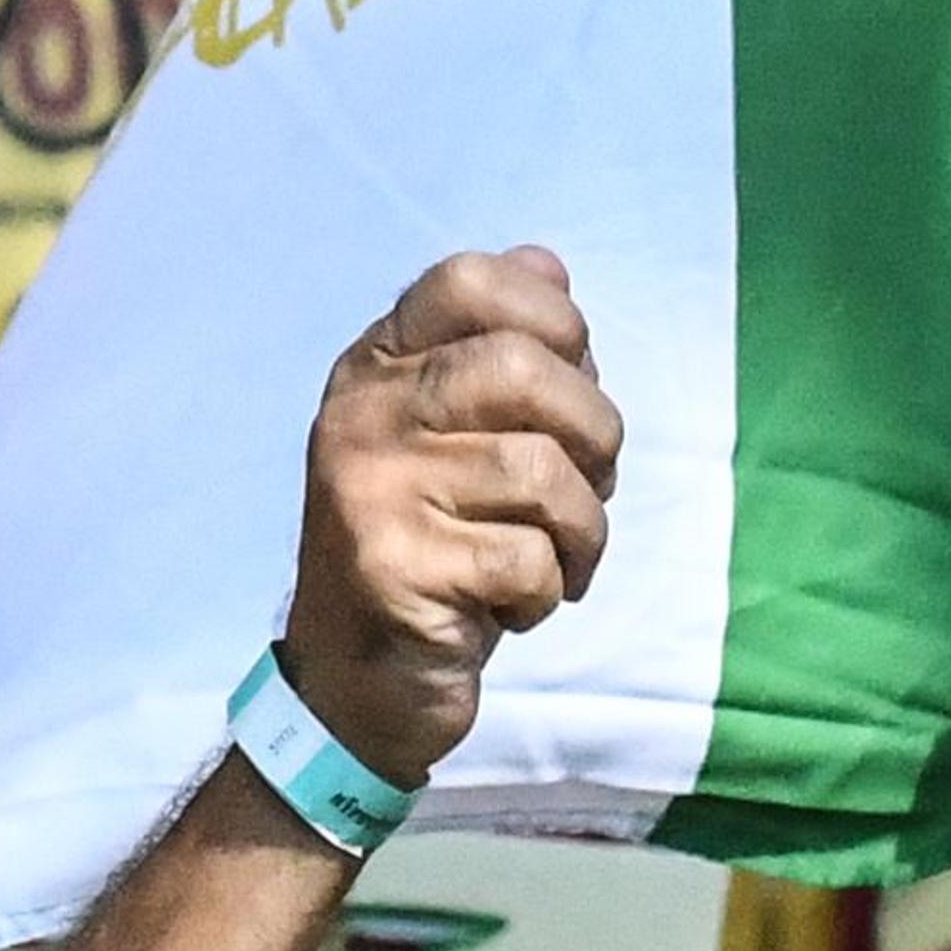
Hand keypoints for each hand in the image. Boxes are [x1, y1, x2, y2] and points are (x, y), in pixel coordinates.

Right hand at [278, 253, 619, 788]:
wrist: (357, 684)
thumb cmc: (433, 550)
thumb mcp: (459, 440)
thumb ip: (499, 354)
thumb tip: (548, 266)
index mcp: (378, 367)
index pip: (468, 280)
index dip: (552, 319)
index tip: (571, 382)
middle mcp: (363, 414)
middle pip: (523, 367)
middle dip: (594, 433)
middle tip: (588, 487)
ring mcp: (370, 489)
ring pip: (539, 470)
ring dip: (581, 529)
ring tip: (555, 561)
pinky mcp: (394, 568)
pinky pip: (526, 558)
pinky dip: (547, 592)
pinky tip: (514, 608)